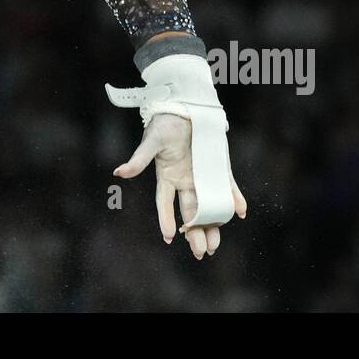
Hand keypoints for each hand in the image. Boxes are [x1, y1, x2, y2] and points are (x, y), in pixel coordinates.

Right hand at [114, 112, 247, 258]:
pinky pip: (228, 186)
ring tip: (215, 244)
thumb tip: (119, 172)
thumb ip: (138, 160)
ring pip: (209, 205)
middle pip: (190, 211)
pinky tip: (240, 211)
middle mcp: (185, 180)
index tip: (170, 238)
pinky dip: (234, 198)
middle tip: (201, 253)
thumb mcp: (152, 141)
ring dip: (213, 224)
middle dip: (195, 233)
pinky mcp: (219, 168)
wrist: (185, 106)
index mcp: (167, 176)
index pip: (166, 203)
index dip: (167, 220)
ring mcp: (203, 176)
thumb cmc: (164, 123)